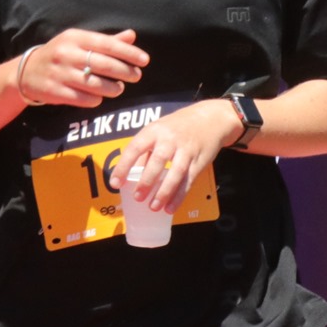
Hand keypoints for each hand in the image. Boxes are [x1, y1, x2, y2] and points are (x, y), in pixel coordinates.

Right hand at [18, 28, 147, 107]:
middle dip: (125, 71)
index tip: (145, 60)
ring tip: (119, 88)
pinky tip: (99, 97)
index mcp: (75, 38)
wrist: (27, 71)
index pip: (107, 44)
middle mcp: (67, 53)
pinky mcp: (55, 91)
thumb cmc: (61, 54)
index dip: (128, 53)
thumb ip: (106, 41)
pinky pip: (84, 98)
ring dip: (113, 88)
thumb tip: (131, 36)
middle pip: (104, 64)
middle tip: (136, 76)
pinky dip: (96, 99)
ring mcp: (60, 73)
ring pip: (95, 84)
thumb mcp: (79, 42)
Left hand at [119, 98, 238, 212]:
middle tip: (138, 197)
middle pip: (158, 161)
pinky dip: (179, 196)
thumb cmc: (178, 126)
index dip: (124, 166)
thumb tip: (128, 173)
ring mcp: (186, 151)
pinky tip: (170, 207)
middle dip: (147, 181)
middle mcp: (170, 139)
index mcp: (155, 130)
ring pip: (175, 173)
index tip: (115, 183)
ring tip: (154, 207)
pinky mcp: (199, 162)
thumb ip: (145, 150)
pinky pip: (188, 181)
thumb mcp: (158, 129)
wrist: (211, 118)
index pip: (135, 148)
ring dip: (164, 192)